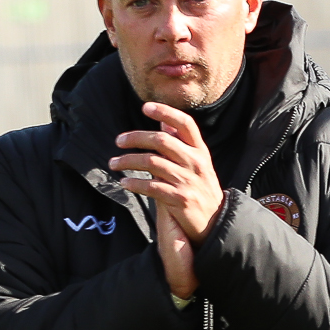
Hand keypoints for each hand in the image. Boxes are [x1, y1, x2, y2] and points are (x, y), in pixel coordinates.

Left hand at [111, 102, 225, 295]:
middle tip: (118, 141)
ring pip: (152, 163)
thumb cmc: (201, 189)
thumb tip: (165, 122)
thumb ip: (180, 143)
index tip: (146, 107)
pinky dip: (134, 184)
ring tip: (114, 164)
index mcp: (200, 151)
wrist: (216, 222)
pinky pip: (152, 187)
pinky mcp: (181, 199)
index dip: (166, 112)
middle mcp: (196, 163)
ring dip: (128, 162)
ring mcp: (189, 181)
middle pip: (162, 141)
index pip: (185, 124)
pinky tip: (125, 183)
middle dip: (136, 138)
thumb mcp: (197, 163)